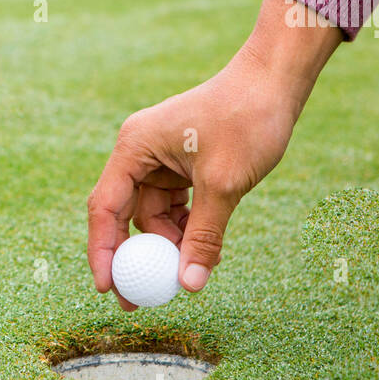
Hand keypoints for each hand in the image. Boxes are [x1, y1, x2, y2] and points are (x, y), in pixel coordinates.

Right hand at [87, 0, 340, 308]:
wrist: (276, 81)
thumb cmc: (246, 119)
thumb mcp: (223, 184)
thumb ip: (203, 236)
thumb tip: (188, 285)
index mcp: (134, 148)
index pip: (105, 207)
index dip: (102, 250)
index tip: (107, 287)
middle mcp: (139, 154)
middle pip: (124, 216)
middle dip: (135, 257)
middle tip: (140, 299)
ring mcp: (159, 160)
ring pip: (152, 216)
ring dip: (170, 245)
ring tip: (196, 269)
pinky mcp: (181, 166)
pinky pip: (173, 208)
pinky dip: (186, 229)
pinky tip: (206, 249)